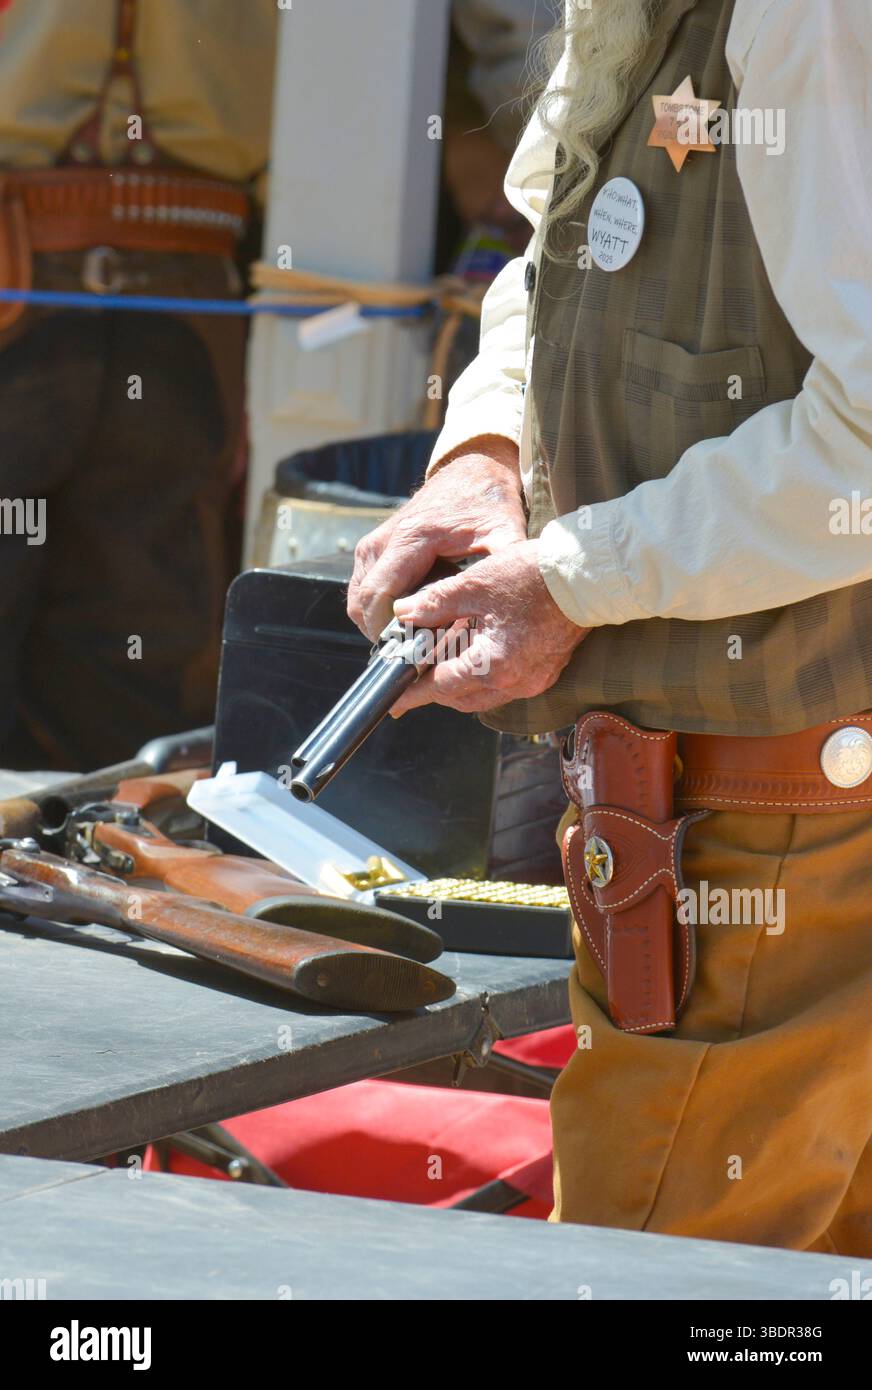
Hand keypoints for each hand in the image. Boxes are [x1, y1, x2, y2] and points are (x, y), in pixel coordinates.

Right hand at [347, 437, 525, 639]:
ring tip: (419, 632)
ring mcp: (371, 544)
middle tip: (418, 652)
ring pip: (357, 601)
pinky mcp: (371, 549)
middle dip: (384, 634)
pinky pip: (363, 590)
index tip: (416, 654)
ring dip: (380, 623)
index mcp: (412, 539)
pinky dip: (380, 609)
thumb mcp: (504, 534)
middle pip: (362, 605)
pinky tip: (415, 612)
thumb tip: (512, 604)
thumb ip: (504, 568)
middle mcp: (382, 541)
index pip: (380, 599)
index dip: (391, 633)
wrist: (471, 473)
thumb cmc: (489, 505)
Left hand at [390, 539, 588, 714]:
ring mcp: (533, 681)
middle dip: (436, 689)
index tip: (394, 701)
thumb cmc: (532, 577)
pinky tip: (476, 650)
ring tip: (442, 658)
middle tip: (414, 674)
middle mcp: (514, 683)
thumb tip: (404, 613)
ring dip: (460, 682)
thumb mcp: (474, 585)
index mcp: (493, 665)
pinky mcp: (546, 672)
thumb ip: (434, 603)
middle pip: (461, 698)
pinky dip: (484, 675)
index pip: (441, 687)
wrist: (589, 577)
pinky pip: (505, 686)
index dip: (413, 693)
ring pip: (483, 695)